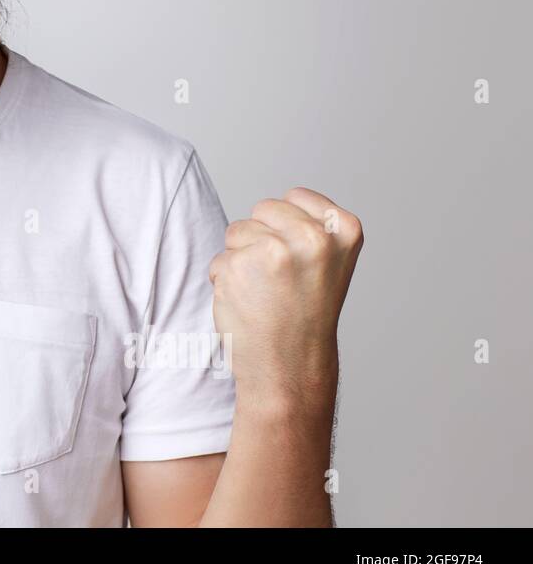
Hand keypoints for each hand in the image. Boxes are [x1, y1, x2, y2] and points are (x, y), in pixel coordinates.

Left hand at [208, 187, 363, 407]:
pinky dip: (225, 279)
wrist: (290, 367)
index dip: (288, 227)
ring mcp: (273, 250)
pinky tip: (247, 304)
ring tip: (265, 292)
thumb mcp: (332, 263)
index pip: (295, 197)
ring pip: (236, 231)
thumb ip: (314, 228)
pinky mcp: (238, 266)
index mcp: (343, 230)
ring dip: (241, 258)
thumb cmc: (306, 315)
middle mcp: (312, 237)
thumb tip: (281, 202)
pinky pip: (219, 258)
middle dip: (262, 237)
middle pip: (262, 208)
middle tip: (280, 279)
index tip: (300, 261)